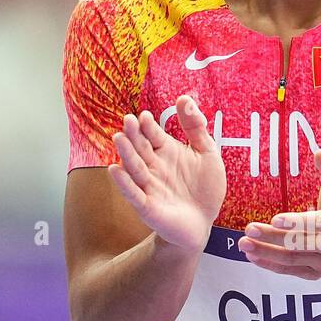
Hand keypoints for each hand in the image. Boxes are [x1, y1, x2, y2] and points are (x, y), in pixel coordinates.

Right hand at [107, 94, 225, 253]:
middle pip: (140, 148)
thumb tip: (183, 97)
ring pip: (134, 168)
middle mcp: (153, 166)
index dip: (149, 126)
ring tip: (119, 138)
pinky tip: (114, 170)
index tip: (144, 116)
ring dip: (126, 154)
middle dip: (134, 135)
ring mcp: (148, 186)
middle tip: (128, 120)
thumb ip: (195, 126)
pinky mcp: (147, 206)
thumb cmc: (205, 188)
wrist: (204, 223)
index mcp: (165, 151)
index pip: (153, 134)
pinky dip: (124, 183)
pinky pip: (133, 193)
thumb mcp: (207, 152)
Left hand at [237, 148, 320, 278]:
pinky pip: (291, 270)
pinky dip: (271, 265)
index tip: (275, 218)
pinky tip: (252, 256)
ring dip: (266, 252)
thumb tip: (319, 152)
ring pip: (293, 259)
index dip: (298, 222)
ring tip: (244, 243)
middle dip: (274, 237)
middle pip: (302, 243)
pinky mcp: (317, 273)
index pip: (320, 223)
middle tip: (249, 228)